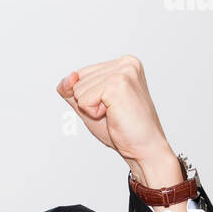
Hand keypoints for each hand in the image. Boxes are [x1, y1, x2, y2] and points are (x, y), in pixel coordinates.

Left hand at [56, 55, 181, 188]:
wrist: (144, 148)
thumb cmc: (122, 127)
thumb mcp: (89, 104)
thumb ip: (71, 90)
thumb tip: (69, 78)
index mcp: (123, 64)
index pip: (80, 74)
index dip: (88, 97)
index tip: (111, 106)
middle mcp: (126, 63)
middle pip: (78, 80)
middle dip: (90, 102)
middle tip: (114, 112)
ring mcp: (123, 72)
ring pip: (78, 90)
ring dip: (91, 108)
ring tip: (115, 113)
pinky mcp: (117, 84)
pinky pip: (83, 100)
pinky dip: (92, 113)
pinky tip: (114, 115)